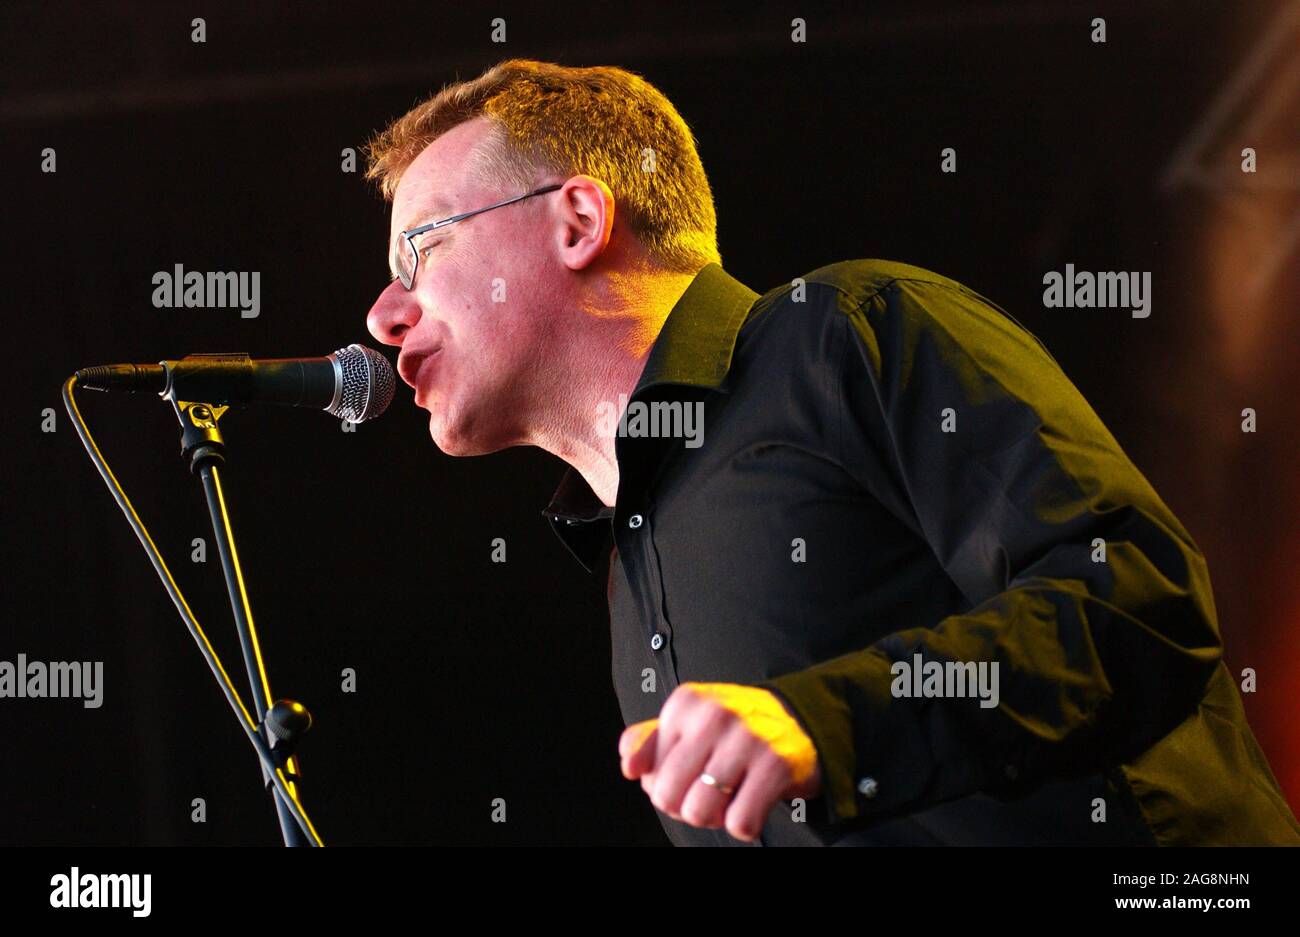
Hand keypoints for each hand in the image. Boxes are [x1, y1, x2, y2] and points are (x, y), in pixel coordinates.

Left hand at [618, 682, 822, 841]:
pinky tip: (753, 803)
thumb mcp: (690, 720)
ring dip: (714, 819)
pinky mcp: (776, 765)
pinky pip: (741, 823)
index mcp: (685, 703)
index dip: (665, 787)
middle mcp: (713, 716)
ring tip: (729, 799)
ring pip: (700, 812)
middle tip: (708, 794)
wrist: (801, 719)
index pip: (647, 772)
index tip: (688, 776)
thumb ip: (649, 740)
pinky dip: (745, 825)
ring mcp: (745, 739)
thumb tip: (629, 767)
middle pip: (668, 796)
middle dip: (685, 807)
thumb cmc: (735, 727)